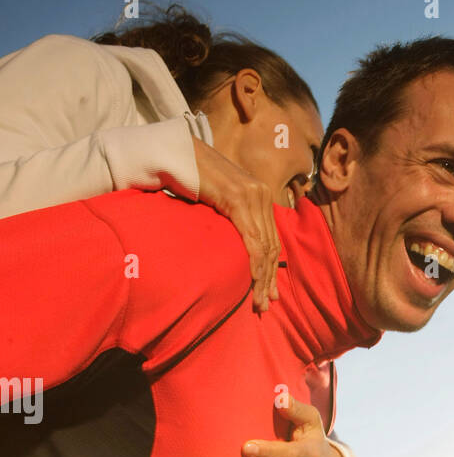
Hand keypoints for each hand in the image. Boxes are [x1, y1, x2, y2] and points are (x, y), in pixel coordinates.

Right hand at [193, 140, 291, 311]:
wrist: (177, 152)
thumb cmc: (192, 177)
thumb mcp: (219, 200)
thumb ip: (231, 217)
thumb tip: (233, 245)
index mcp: (260, 195)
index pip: (272, 239)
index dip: (273, 268)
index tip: (271, 292)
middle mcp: (261, 194)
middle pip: (272, 246)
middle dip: (270, 278)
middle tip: (267, 304)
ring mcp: (252, 195)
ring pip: (264, 246)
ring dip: (262, 278)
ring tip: (259, 301)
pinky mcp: (238, 199)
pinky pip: (251, 239)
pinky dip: (254, 263)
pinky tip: (254, 281)